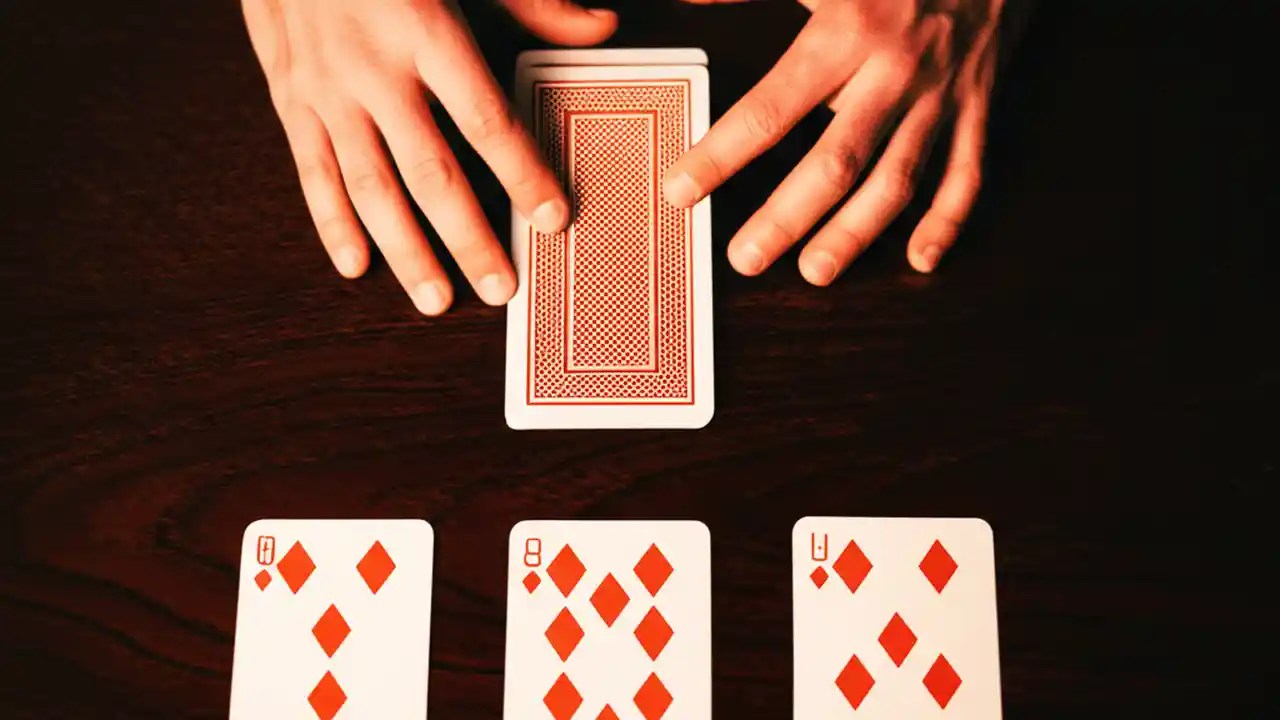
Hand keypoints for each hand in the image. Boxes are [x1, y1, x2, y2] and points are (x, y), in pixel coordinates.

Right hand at [242, 0, 617, 314]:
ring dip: (404, 250)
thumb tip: (603, 27)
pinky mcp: (289, 98)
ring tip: (436, 299)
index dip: (522, 174)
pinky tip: (357, 265)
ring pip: (369, 187)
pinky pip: (312, 171)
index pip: (486, 120)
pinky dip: (332, 222)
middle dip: (468, 237)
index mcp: (426, 30)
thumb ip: (532, 2)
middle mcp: (374, 69)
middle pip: (430, 171)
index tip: (554, 218)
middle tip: (501, 288)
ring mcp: (326, 89)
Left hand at [664, 0, 1006, 282]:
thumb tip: (683, 0)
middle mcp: (893, 73)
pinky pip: (967, 174)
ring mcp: (942, 96)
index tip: (681, 190)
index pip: (770, 109)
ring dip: (855, 233)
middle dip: (786, 217)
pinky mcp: (979, 107)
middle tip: (745, 258)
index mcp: (845, 33)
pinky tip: (919, 259)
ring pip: (896, 180)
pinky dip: (947, 221)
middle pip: (835, 162)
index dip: (721, 155)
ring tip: (815, 272)